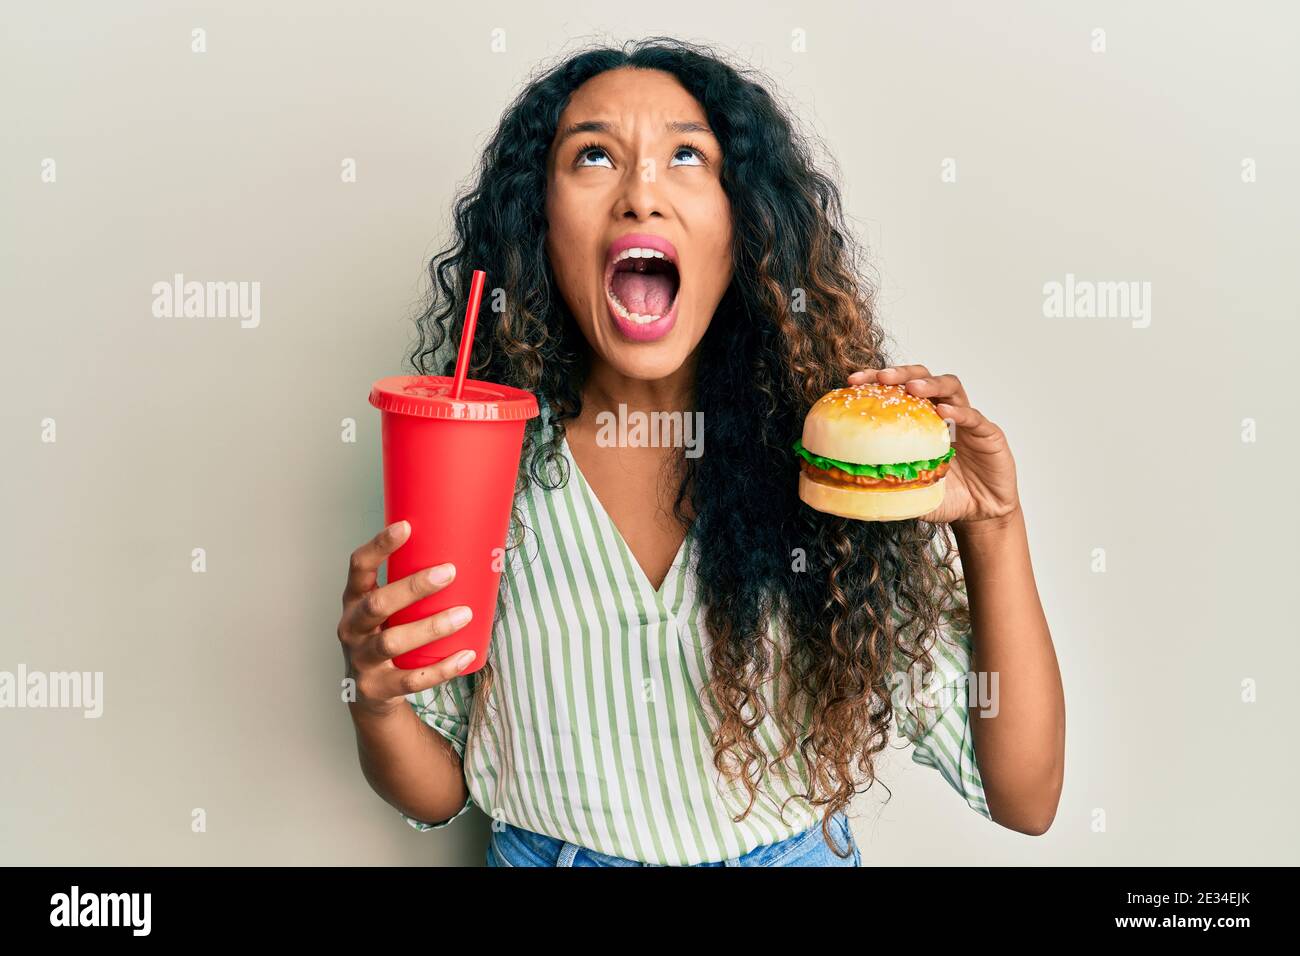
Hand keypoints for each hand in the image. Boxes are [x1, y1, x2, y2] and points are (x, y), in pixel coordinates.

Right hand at [337, 521, 475, 719]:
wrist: (369, 693)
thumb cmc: (386, 634)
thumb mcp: (387, 609)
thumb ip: (410, 585)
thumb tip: (464, 546)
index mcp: (354, 599)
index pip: (359, 567)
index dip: (379, 546)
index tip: (406, 526)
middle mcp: (352, 627)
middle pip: (377, 604)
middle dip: (413, 587)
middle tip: (449, 572)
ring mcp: (362, 660)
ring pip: (393, 642)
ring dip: (431, 627)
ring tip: (464, 614)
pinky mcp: (377, 688)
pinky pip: (412, 679)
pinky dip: (441, 668)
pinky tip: (465, 654)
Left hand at [846, 365, 1019, 528]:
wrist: (980, 514)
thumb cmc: (945, 497)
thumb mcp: (910, 488)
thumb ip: (887, 481)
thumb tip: (849, 484)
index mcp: (922, 421)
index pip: (899, 390)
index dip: (877, 381)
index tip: (853, 381)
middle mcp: (944, 413)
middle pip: (924, 378)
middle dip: (902, 373)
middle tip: (882, 377)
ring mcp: (968, 421)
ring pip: (951, 387)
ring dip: (930, 383)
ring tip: (913, 387)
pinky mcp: (989, 434)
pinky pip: (974, 417)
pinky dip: (959, 412)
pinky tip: (944, 412)